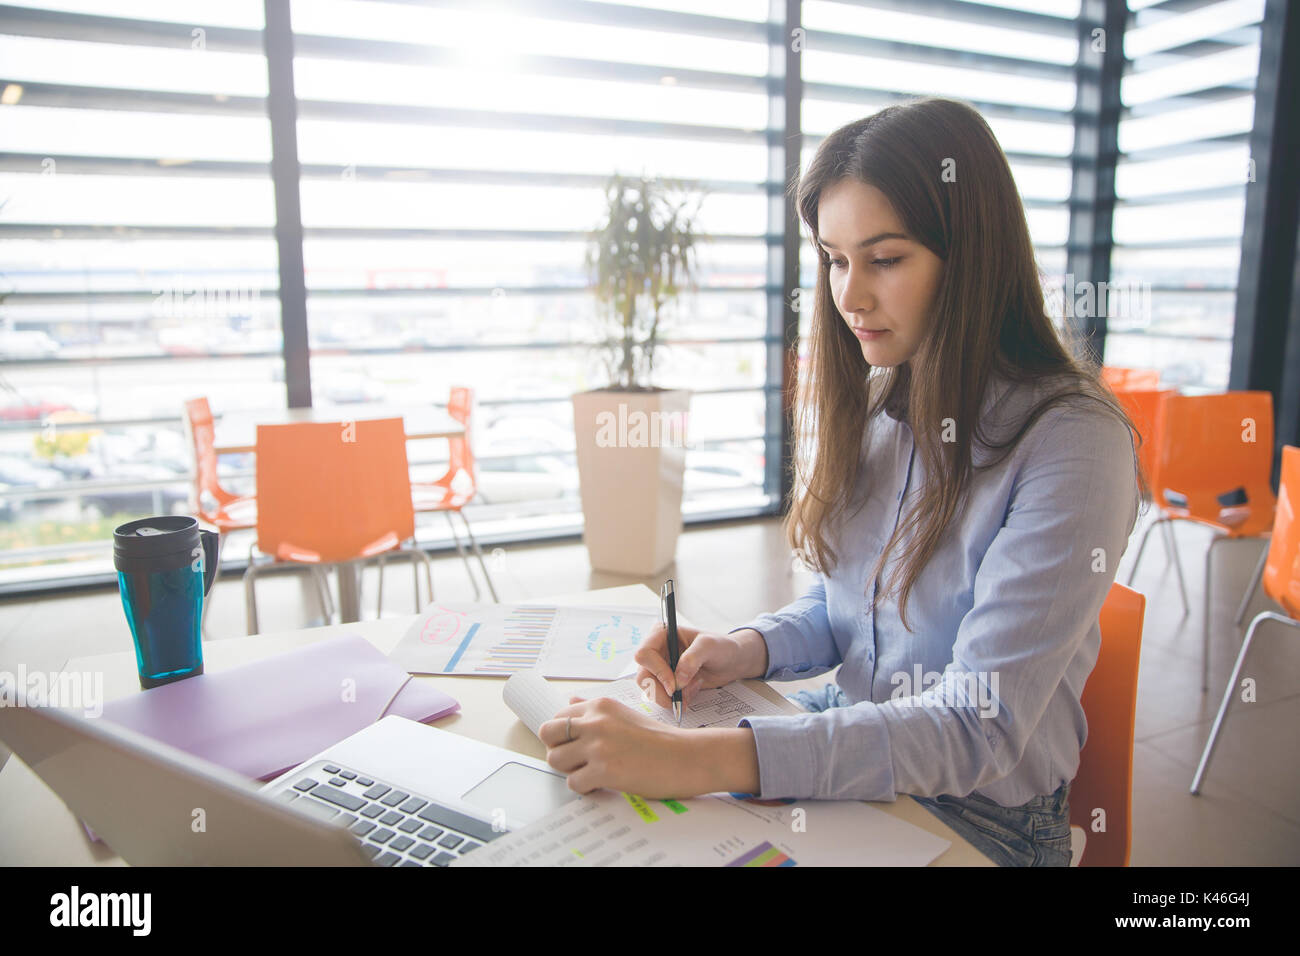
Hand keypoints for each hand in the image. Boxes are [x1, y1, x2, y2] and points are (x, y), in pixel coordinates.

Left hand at [538, 695, 699, 797]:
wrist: (687, 757)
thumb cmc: (660, 740)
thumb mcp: (624, 715)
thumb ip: (595, 711)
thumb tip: (569, 700)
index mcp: (601, 705)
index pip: (558, 716)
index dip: (563, 735)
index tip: (576, 745)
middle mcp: (596, 721)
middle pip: (548, 734)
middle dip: (558, 749)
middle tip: (578, 760)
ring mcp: (599, 746)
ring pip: (556, 760)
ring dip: (570, 770)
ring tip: (593, 772)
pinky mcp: (604, 770)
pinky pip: (573, 782)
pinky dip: (585, 787)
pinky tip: (603, 783)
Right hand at [632, 623, 763, 710]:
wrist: (732, 661)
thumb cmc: (721, 646)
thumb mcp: (709, 646)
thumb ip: (692, 658)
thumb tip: (677, 679)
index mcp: (662, 634)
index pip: (644, 654)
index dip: (656, 671)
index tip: (673, 684)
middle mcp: (657, 651)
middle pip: (643, 676)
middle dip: (661, 691)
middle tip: (679, 697)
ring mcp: (661, 668)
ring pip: (650, 689)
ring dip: (672, 696)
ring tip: (693, 687)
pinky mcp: (667, 683)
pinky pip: (663, 697)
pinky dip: (678, 699)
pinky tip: (693, 689)